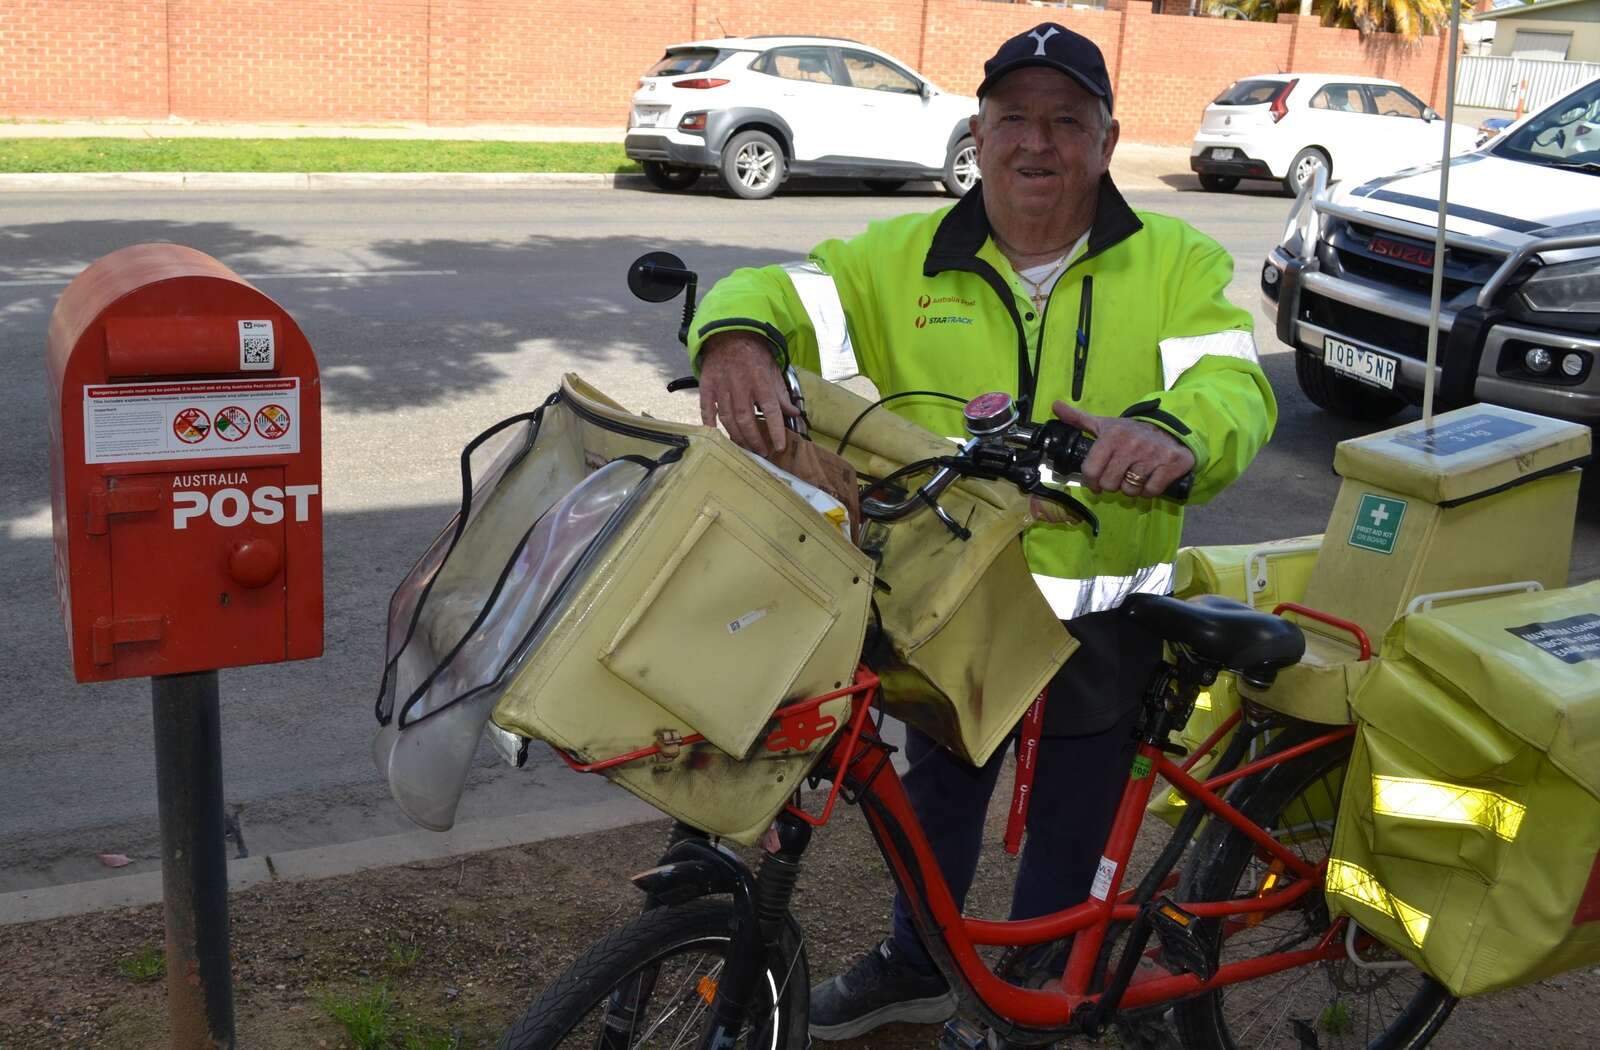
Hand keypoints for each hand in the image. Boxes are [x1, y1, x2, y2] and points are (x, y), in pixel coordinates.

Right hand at [698, 332, 800, 455]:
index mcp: (760, 380)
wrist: (728, 333)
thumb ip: (781, 392)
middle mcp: (741, 385)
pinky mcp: (707, 386)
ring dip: (737, 437)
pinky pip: (706, 409)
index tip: (780, 446)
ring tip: (746, 448)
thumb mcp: (773, 368)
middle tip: (762, 452)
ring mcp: (721, 387)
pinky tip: (717, 436)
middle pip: (747, 419)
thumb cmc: (754, 353)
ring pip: (728, 418)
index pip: (771, 410)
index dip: (776, 430)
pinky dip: (710, 424)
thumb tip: (794, 412)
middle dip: (755, 440)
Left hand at [1052, 400, 1194, 498]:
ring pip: (1130, 489)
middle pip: (1109, 484)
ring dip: (1131, 488)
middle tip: (1119, 476)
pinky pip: (1151, 490)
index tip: (1095, 483)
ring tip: (1134, 476)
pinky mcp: (1170, 464)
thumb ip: (1079, 418)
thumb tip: (1055, 405)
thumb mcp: (1105, 424)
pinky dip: (1149, 490)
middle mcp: (1132, 444)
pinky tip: (1150, 478)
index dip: (1091, 482)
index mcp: (1112, 436)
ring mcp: (1152, 455)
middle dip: (1112, 484)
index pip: (1091, 471)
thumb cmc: (1132, 432)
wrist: (1170, 428)